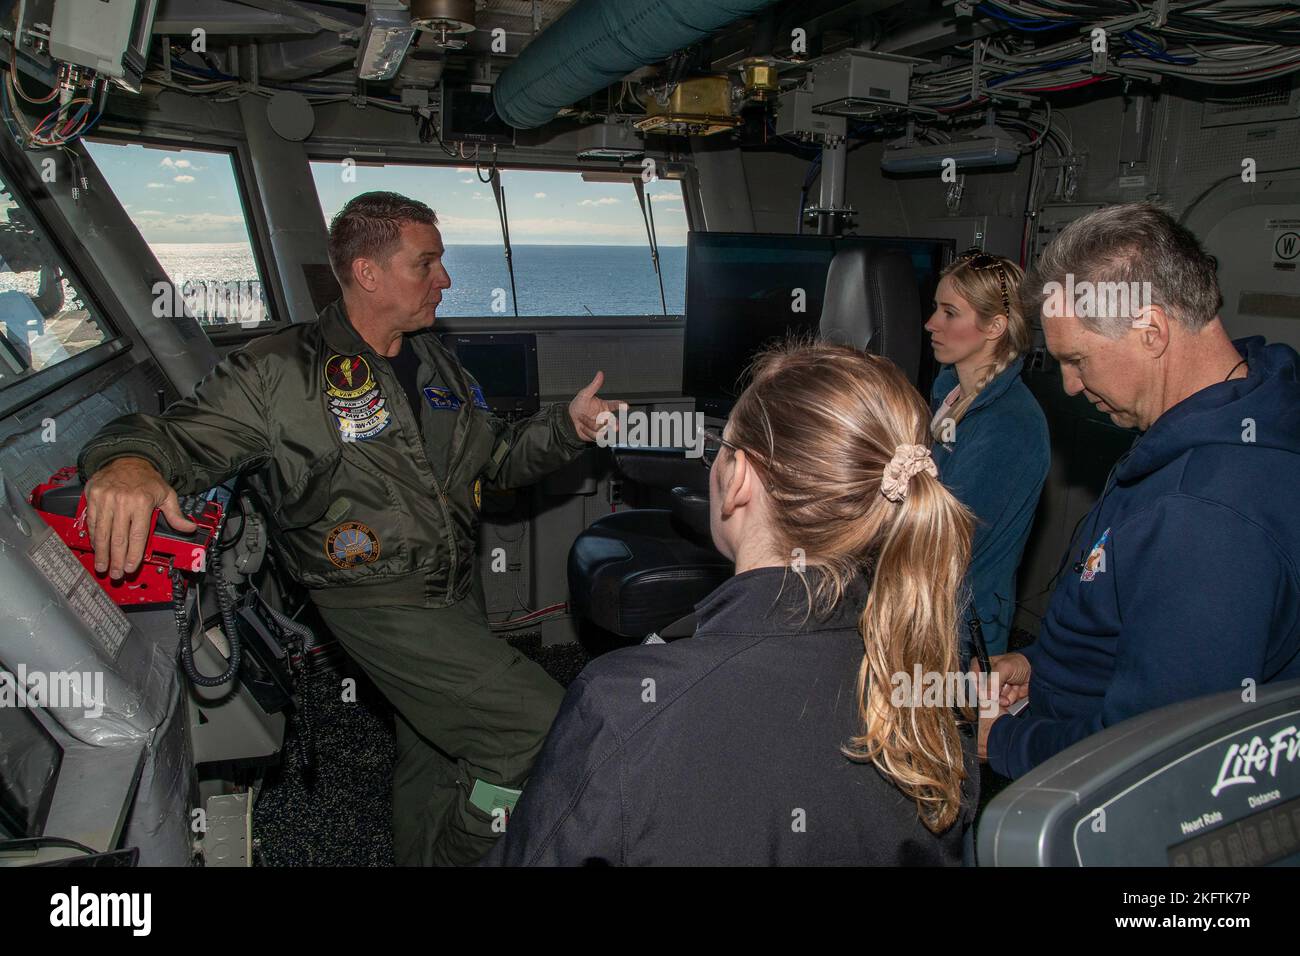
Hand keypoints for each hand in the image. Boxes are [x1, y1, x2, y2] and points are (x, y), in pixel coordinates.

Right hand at [84, 456, 196, 579]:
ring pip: (102, 532)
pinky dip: (93, 536)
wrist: (128, 458)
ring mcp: (105, 498)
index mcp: (143, 502)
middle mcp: (123, 501)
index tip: (131, 568)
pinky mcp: (93, 496)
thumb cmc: (148, 480)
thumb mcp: (167, 494)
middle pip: (119, 537)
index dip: (134, 554)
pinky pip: (92, 521)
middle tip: (115, 575)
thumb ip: (176, 514)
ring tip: (103, 567)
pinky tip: (96, 548)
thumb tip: (190, 528)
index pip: (138, 535)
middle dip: (117, 559)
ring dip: (102, 553)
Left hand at [568, 371, 626, 441]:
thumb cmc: (577, 407)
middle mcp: (605, 417)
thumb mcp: (585, 394)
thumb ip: (594, 385)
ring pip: (603, 428)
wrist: (568, 420)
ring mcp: (602, 426)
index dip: (621, 405)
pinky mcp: (597, 435)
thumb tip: (600, 374)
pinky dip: (588, 431)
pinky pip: (597, 435)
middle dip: (615, 424)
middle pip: (613, 421)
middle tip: (616, 426)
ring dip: (591, 424)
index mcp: (605, 406)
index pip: (615, 405)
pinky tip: (583, 427)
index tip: (626, 405)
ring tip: (582, 419)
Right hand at [973, 653, 1029, 761]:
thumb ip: (993, 680)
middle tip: (1000, 696)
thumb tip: (986, 696)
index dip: (978, 688)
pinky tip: (1014, 696)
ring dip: (1001, 699)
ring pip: (992, 700)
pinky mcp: (1003, 696)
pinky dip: (1008, 702)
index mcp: (981, 666)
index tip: (984, 694)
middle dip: (992, 696)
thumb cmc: (1020, 663)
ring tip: (1011, 692)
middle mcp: (986, 678)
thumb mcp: (1005, 668)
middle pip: (981, 692)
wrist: (1038, 671)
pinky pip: (1001, 704)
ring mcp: (995, 688)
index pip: (972, 678)